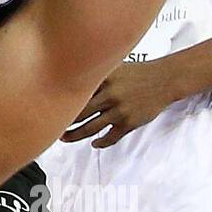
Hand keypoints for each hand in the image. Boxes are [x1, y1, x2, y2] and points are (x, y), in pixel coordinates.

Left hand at [60, 60, 177, 147]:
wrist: (164, 80)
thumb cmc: (137, 73)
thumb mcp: (114, 67)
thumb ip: (95, 73)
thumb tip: (70, 75)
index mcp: (103, 79)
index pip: (76, 92)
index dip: (60, 101)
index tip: (47, 107)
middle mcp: (109, 95)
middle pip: (79, 113)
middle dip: (64, 122)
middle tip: (53, 126)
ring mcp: (119, 110)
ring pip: (91, 128)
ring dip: (75, 136)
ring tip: (65, 138)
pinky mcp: (129, 122)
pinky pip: (111, 137)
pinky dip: (100, 143)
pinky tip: (94, 143)